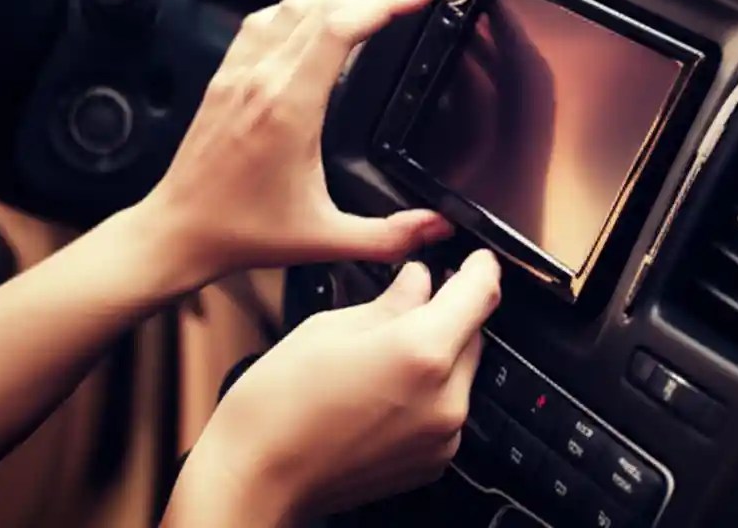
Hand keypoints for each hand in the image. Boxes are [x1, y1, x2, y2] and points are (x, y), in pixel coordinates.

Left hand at [135, 0, 447, 289]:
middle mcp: (262, 78)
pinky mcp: (227, 77)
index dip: (388, 0)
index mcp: (289, 107)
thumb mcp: (325, 240)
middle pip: (323, 3)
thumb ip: (389, 237)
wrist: (178, 232)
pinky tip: (316, 3)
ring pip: (292, 4)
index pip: (341, 27)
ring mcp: (241, 72)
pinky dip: (301, 2)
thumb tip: (441, 227)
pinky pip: (264, 20)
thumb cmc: (242, 232)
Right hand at [163, 250, 501, 525]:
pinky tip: (382, 391)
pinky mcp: (433, 461)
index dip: (481, 267)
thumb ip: (391, 301)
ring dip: (438, 354)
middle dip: (450, 313)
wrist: (257, 479)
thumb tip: (420, 280)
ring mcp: (442, 435)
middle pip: (473, 334)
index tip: (477, 258)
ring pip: (461, 373)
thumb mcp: (330, 328)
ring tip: (381, 356)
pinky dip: (429, 392)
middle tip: (408, 303)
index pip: (481, 293)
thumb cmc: (278, 406)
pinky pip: (447, 410)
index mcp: (421, 352)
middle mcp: (444, 398)